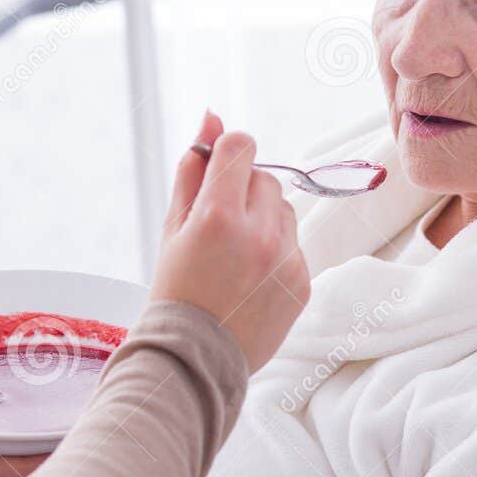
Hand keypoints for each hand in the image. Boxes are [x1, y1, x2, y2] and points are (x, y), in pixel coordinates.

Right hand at [149, 111, 309, 373]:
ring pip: (285, 209)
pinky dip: (277, 252)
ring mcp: (286, 260)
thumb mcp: (172, 227)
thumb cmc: (175, 290)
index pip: (241, 145)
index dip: (227, 154)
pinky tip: (251, 279)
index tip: (217, 176)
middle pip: (265, 177)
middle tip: (220, 229)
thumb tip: (212, 117)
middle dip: (244, 191)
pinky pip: (295, 244)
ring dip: (264, 220)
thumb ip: (193, 170)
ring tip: (236, 257)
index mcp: (218, 215)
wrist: (195, 359)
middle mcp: (259, 234)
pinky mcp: (303, 281)